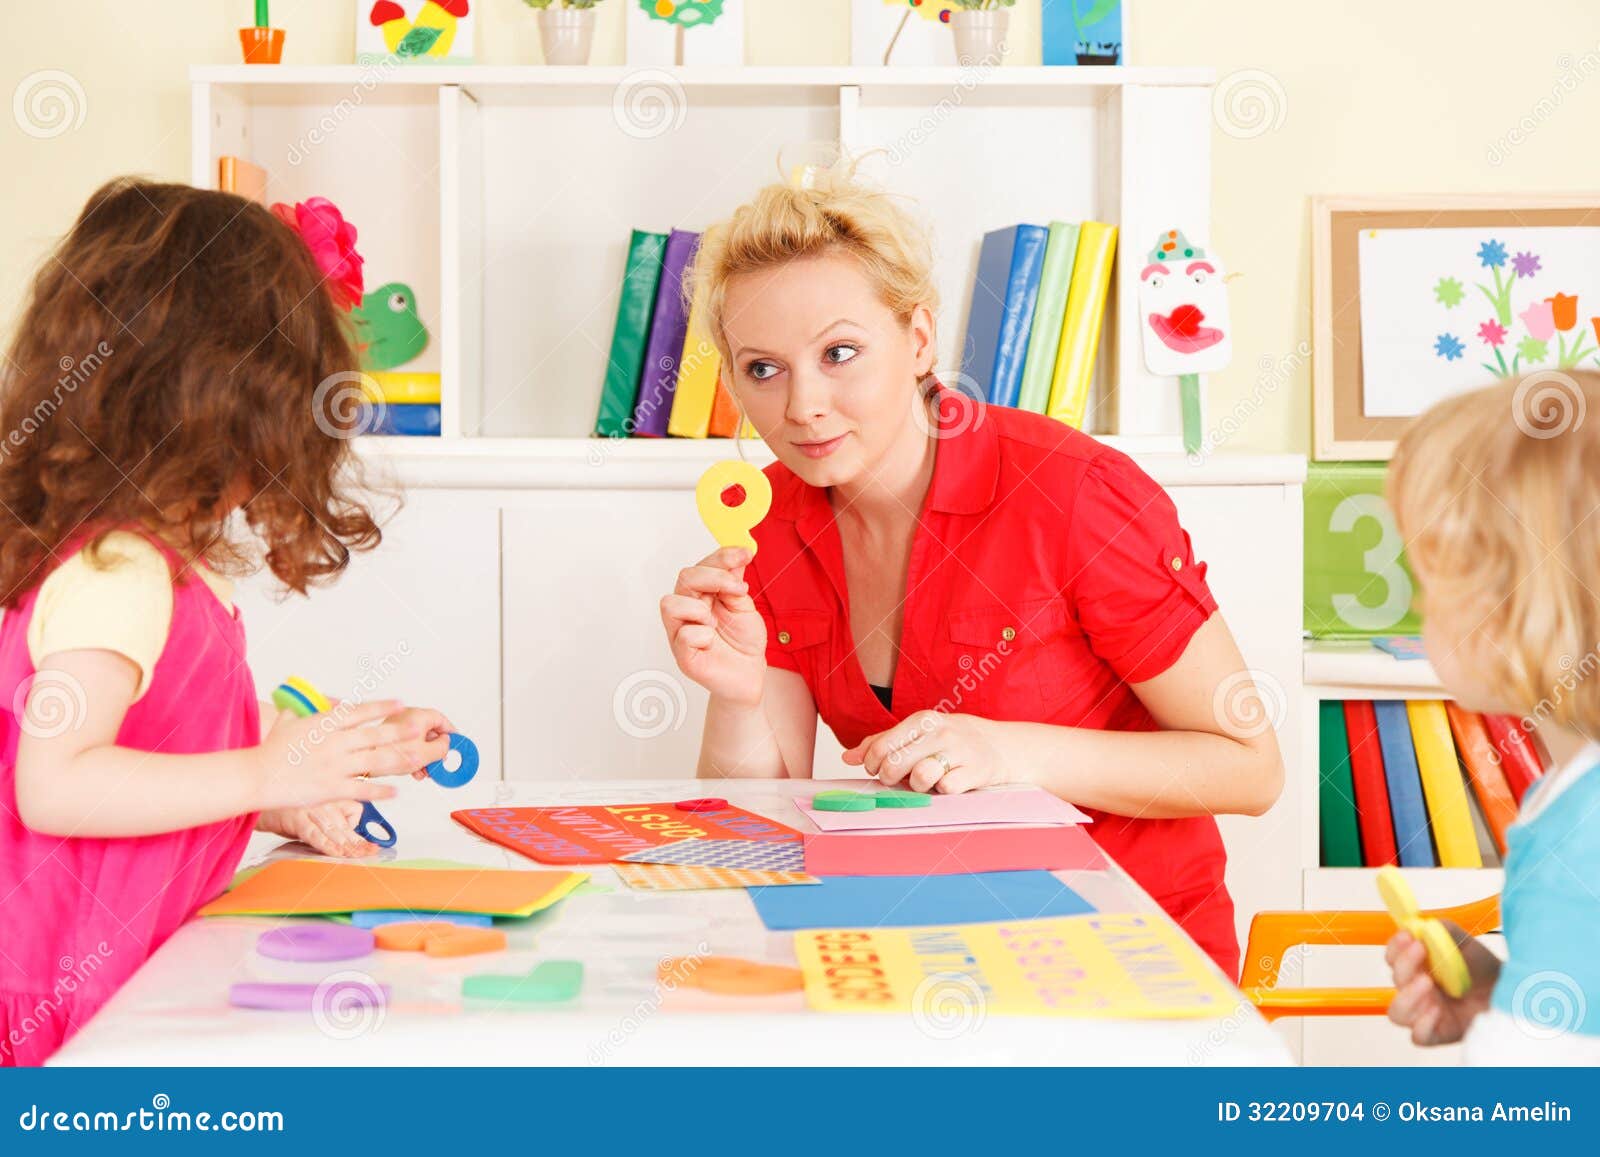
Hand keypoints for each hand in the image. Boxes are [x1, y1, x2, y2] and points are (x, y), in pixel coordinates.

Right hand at [251, 698, 435, 810]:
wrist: (256, 776)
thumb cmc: (271, 749)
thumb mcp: (291, 720)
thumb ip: (311, 710)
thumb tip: (324, 701)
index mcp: (325, 724)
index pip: (360, 712)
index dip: (382, 707)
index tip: (401, 703)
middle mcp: (335, 743)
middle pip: (376, 735)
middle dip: (401, 732)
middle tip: (420, 729)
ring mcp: (336, 766)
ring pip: (376, 761)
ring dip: (400, 760)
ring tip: (419, 759)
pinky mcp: (332, 788)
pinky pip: (363, 789)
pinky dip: (381, 791)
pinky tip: (395, 791)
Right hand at [257, 802, 376, 857]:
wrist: (257, 795)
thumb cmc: (284, 803)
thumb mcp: (312, 805)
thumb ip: (329, 816)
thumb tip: (346, 834)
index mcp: (331, 793)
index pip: (356, 810)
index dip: (362, 829)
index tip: (372, 843)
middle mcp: (324, 799)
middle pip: (347, 824)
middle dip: (359, 842)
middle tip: (371, 853)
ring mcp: (311, 808)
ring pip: (335, 831)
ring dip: (348, 847)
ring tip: (359, 857)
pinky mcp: (297, 818)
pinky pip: (317, 835)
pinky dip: (328, 846)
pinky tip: (338, 854)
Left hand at [378, 706, 454, 780]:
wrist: (362, 763)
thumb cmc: (389, 755)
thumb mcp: (427, 754)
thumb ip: (443, 747)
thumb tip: (446, 744)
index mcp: (417, 715)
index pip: (441, 719)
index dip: (451, 732)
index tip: (456, 741)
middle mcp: (404, 716)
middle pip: (429, 730)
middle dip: (436, 748)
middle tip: (441, 759)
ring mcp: (393, 725)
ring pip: (417, 739)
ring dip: (425, 756)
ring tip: (427, 770)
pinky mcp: (385, 736)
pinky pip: (405, 743)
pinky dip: (412, 756)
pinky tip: (414, 770)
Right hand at [660, 547, 766, 705]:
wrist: (750, 675)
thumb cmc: (743, 642)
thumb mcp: (744, 606)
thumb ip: (735, 584)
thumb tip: (738, 555)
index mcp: (701, 595)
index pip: (702, 566)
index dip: (722, 557)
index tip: (745, 554)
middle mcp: (687, 610)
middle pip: (684, 577)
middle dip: (714, 577)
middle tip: (738, 588)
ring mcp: (681, 632)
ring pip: (669, 604)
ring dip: (698, 607)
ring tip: (715, 620)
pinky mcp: (683, 655)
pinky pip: (682, 636)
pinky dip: (701, 634)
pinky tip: (712, 640)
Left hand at [842, 710, 1009, 793]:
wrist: (1001, 746)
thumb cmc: (950, 741)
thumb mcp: (918, 734)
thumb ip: (882, 743)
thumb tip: (847, 758)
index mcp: (921, 720)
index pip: (881, 746)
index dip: (872, 764)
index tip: (877, 770)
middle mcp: (939, 732)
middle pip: (895, 764)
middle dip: (889, 778)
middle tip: (897, 779)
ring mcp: (959, 751)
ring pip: (920, 777)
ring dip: (917, 786)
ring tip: (923, 782)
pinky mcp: (975, 771)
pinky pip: (945, 789)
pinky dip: (941, 792)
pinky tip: (946, 784)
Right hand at [1385, 921, 1500, 1045]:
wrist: (1513, 996)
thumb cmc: (1486, 972)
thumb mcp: (1467, 944)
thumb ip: (1445, 931)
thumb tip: (1424, 925)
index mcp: (1419, 966)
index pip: (1394, 956)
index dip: (1396, 946)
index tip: (1408, 936)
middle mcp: (1417, 990)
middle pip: (1395, 980)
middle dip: (1405, 964)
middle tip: (1420, 951)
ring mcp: (1426, 1013)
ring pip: (1397, 1012)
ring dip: (1407, 996)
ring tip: (1427, 983)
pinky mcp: (1438, 1034)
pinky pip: (1418, 1036)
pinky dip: (1422, 1025)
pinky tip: (1436, 1011)